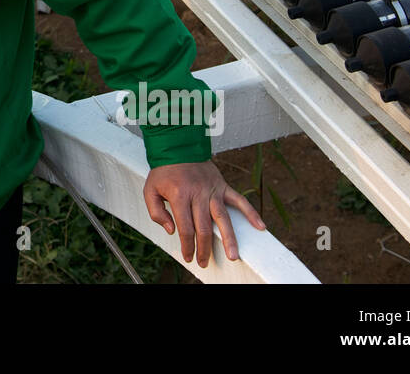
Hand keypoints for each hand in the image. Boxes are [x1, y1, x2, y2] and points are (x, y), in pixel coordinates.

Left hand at [143, 160, 265, 267]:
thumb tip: (172, 230)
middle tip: (204, 262)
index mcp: (179, 195)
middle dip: (204, 248)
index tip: (188, 257)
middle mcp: (198, 194)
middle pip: (204, 227)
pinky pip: (239, 200)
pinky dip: (251, 213)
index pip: (186, 227)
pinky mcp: (222, 186)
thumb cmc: (164, 172)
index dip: (187, 245)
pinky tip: (260, 226)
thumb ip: (156, 212)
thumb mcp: (150, 190)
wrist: (178, 147)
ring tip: (233, 256)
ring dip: (228, 239)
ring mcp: (212, 190)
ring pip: (223, 218)